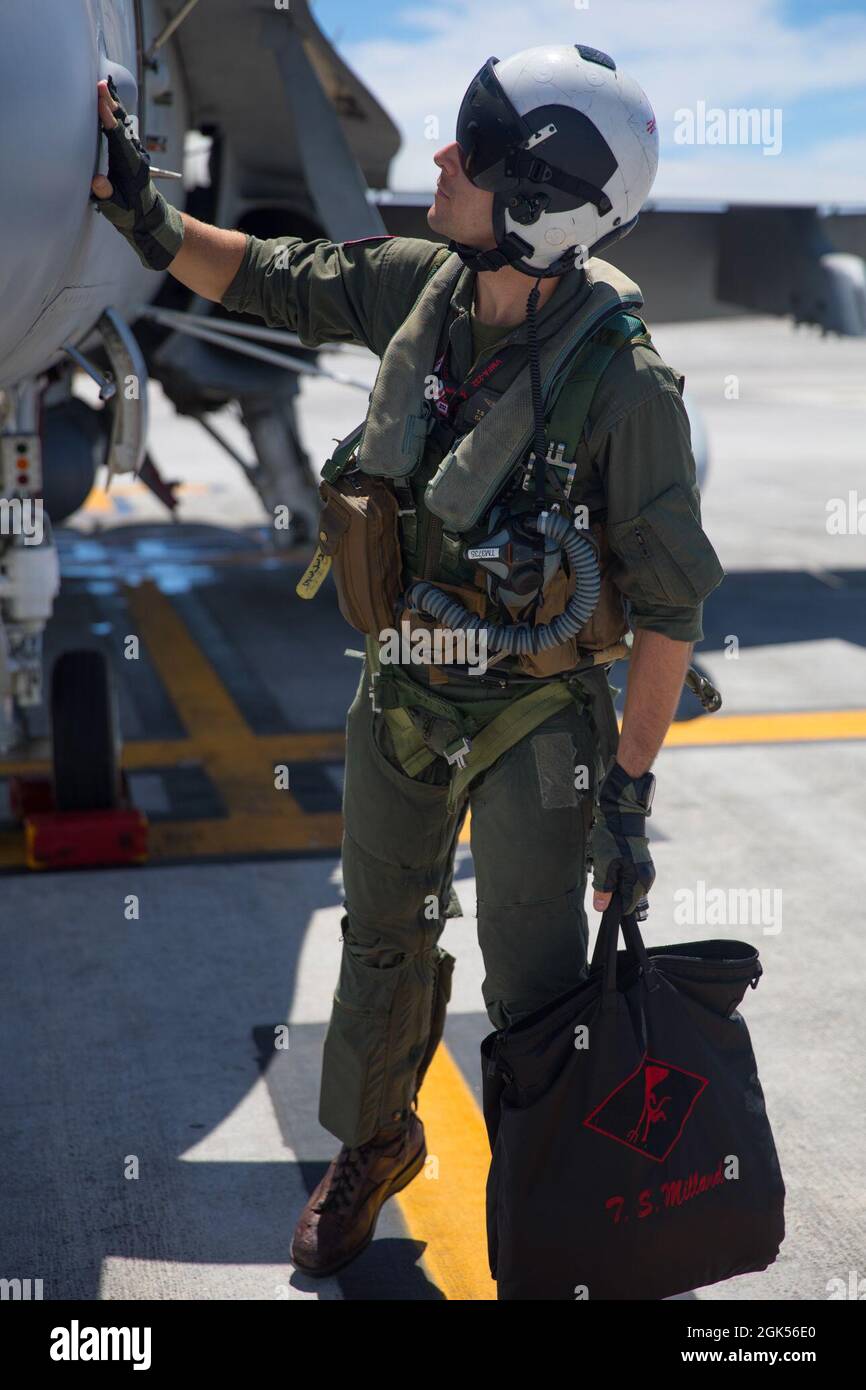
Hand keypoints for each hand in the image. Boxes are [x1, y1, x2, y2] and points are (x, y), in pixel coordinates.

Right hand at [90, 78, 183, 270]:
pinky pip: (122, 131)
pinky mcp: (131, 155)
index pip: (116, 138)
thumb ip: (107, 197)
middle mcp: (134, 158)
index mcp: (130, 168)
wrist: (151, 222)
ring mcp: (134, 155)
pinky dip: (115, 115)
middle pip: (121, 126)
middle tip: (101, 84)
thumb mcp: (118, 212)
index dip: (107, 119)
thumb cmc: (133, 218)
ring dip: (113, 105)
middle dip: (111, 105)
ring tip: (104, 86)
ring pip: (123, 125)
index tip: (100, 100)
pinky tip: (109, 104)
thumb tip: (97, 182)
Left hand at [590, 759, 655, 915]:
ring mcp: (645, 868)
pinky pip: (626, 874)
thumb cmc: (613, 840)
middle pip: (626, 896)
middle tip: (603, 872)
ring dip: (613, 878)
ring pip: (625, 884)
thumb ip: (603, 890)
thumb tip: (602, 908)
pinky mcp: (640, 860)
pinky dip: (616, 870)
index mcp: (640, 882)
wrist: (621, 814)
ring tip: (606, 862)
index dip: (613, 904)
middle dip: (612, 889)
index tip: (602, 893)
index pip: (627, 907)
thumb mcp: (604, 866)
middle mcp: (646, 877)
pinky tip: (609, 857)